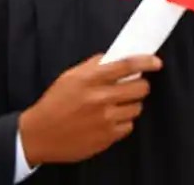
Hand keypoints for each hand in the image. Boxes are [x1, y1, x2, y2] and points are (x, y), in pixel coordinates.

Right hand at [18, 54, 162, 166]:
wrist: (37, 135)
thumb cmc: (54, 104)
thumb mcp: (70, 77)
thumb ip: (94, 66)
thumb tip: (116, 57)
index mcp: (90, 80)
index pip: (127, 66)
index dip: (146, 62)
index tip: (156, 63)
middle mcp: (99, 99)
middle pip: (140, 88)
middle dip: (139, 86)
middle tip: (131, 88)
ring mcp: (104, 119)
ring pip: (137, 108)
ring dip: (130, 105)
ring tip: (115, 106)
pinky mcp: (106, 137)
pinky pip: (128, 126)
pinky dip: (122, 122)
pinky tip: (108, 121)